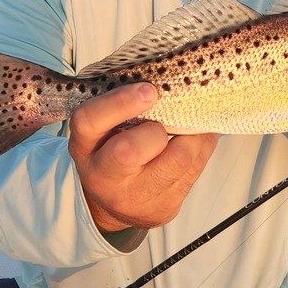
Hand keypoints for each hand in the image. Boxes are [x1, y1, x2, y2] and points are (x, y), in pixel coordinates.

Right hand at [67, 83, 218, 232]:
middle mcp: (104, 177)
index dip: (120, 102)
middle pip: (130, 150)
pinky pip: (196, 168)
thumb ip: (123, 106)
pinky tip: (193, 143)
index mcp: (85, 147)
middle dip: (156, 130)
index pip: (90, 121)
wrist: (118, 203)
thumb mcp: (104, 129)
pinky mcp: (164, 208)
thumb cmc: (113, 152)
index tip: (149, 90)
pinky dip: (201, 147)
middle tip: (160, 126)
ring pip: (178, 159)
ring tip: (187, 129)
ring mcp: (135, 198)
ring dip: (190, 136)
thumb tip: (169, 79)